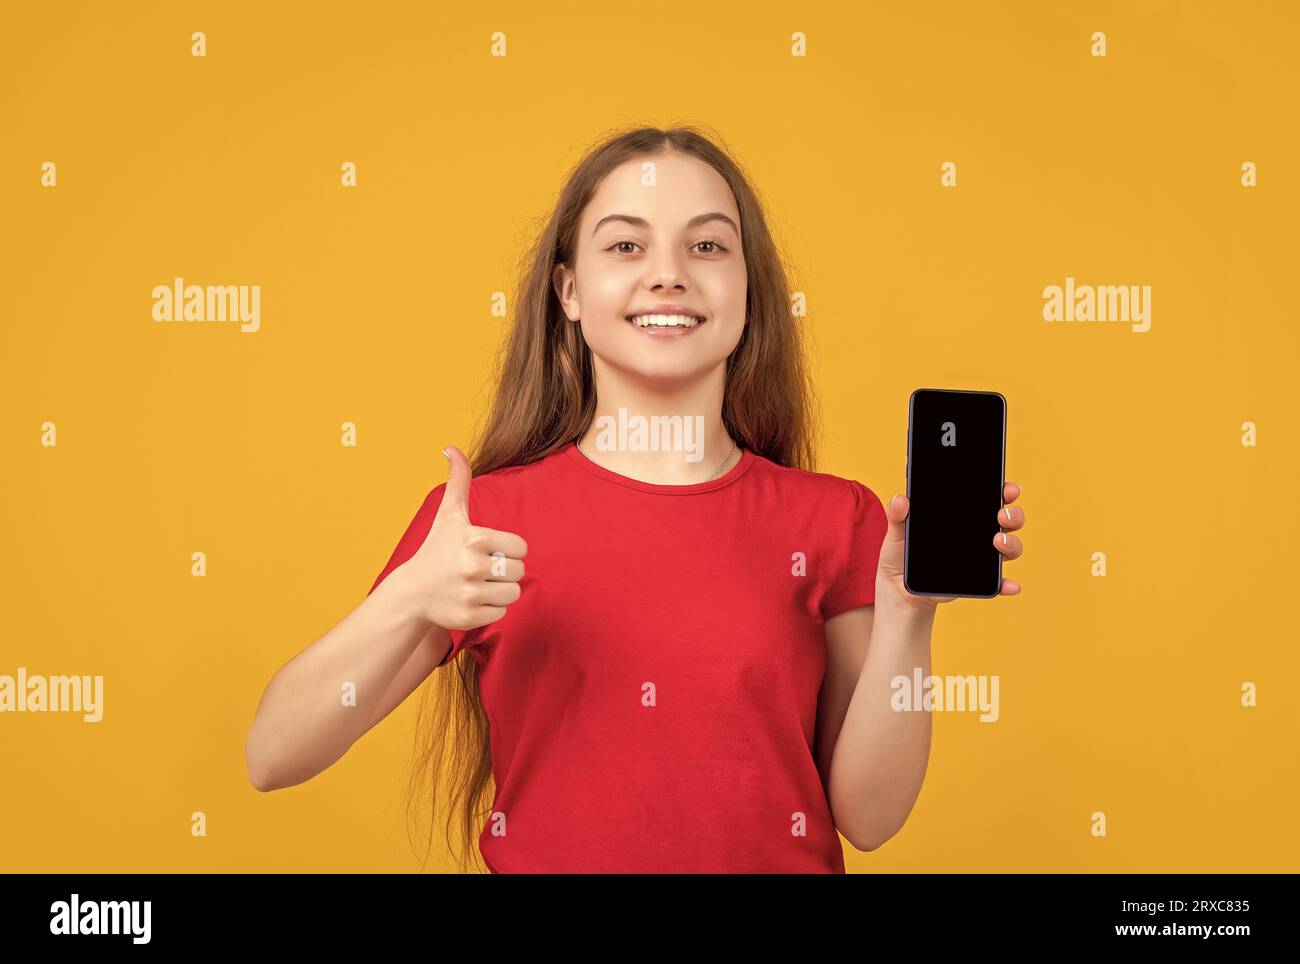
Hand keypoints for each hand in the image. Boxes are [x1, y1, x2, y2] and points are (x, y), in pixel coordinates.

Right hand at [405, 444, 528, 630]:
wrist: (412, 592)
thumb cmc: (437, 550)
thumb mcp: (448, 515)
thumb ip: (458, 481)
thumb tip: (451, 447)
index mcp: (474, 538)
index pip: (520, 548)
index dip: (508, 550)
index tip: (489, 551)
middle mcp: (472, 566)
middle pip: (519, 571)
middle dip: (505, 571)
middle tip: (482, 570)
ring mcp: (470, 593)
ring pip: (513, 594)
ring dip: (500, 591)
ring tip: (478, 585)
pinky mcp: (469, 617)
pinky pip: (501, 614)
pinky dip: (490, 609)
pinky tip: (471, 600)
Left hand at [875, 482, 1024, 609]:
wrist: (898, 586)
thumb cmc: (901, 551)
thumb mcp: (897, 531)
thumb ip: (898, 515)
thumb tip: (900, 500)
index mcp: (964, 514)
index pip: (990, 496)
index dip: (1004, 490)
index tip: (1007, 488)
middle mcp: (978, 533)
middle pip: (1008, 519)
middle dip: (1013, 515)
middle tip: (1002, 514)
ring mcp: (981, 557)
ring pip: (1008, 547)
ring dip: (1011, 543)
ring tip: (997, 541)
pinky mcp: (977, 581)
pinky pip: (998, 583)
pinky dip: (1006, 584)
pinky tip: (1010, 585)